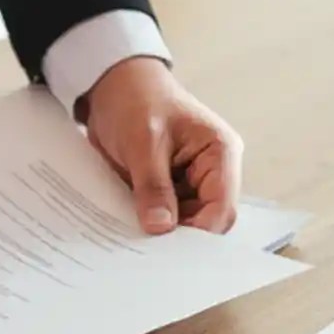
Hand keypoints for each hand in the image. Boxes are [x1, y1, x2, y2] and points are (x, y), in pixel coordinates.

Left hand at [83, 57, 243, 234]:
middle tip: (146, 249)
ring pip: (182, 223)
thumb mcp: (143, 142)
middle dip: (178, 235)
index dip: (198, 232)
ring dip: (159, 231)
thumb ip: (153, 185)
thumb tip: (160, 227)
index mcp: (220, 153)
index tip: (168, 247)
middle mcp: (211, 172)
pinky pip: (163, 215)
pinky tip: (128, 227)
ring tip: (132, 237)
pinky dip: (147, 222)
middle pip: (205, 220)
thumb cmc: (136, 99)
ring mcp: (189, 182)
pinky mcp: (167, 189)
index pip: (221, 208)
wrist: (112, 85)